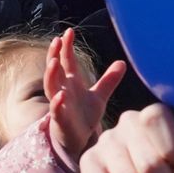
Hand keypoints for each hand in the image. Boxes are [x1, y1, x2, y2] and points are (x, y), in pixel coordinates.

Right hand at [45, 29, 126, 164]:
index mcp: (71, 82)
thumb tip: (122, 62)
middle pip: (54, 69)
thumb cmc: (84, 116)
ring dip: (51, 74)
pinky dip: (57, 102)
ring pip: (51, 87)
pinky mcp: (60, 120)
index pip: (66, 60)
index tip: (69, 32)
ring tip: (53, 62)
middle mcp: (62, 90)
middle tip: (57, 40)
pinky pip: (56, 110)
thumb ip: (109, 80)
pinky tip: (61, 95)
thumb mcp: (99, 96)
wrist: (79, 141)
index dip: (66, 46)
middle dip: (54, 55)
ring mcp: (59, 104)